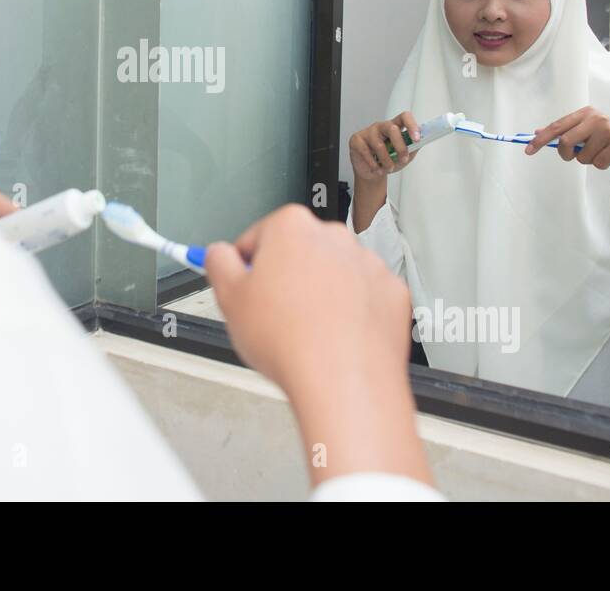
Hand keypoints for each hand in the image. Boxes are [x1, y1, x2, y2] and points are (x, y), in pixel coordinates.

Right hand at [203, 205, 431, 486]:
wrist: (344, 381)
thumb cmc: (290, 342)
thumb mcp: (229, 299)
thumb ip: (219, 264)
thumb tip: (220, 254)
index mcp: (291, 228)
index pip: (257, 237)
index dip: (247, 268)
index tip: (246, 287)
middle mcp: (333, 237)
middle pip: (299, 252)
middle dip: (286, 278)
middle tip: (274, 316)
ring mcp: (367, 263)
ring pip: (333, 274)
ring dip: (320, 295)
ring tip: (306, 333)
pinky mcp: (390, 291)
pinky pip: (364, 296)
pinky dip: (352, 312)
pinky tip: (336, 337)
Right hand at [349, 111, 421, 181]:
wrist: (371, 172)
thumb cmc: (388, 161)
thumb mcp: (404, 156)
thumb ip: (412, 148)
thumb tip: (421, 142)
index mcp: (394, 126)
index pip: (404, 117)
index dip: (412, 126)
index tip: (416, 139)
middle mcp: (381, 127)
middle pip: (392, 128)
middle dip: (400, 146)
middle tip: (403, 158)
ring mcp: (368, 132)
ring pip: (380, 145)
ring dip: (387, 161)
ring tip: (389, 168)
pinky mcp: (357, 140)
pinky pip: (366, 152)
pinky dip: (374, 164)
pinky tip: (377, 169)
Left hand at [525, 106, 609, 227]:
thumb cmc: (607, 143)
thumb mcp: (584, 134)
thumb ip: (564, 132)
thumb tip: (537, 133)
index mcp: (585, 113)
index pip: (556, 126)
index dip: (540, 140)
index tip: (528, 150)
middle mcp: (596, 118)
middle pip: (565, 142)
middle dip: (566, 154)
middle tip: (574, 156)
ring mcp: (609, 129)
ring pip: (581, 156)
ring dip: (588, 161)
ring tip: (601, 153)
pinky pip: (597, 163)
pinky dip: (601, 165)